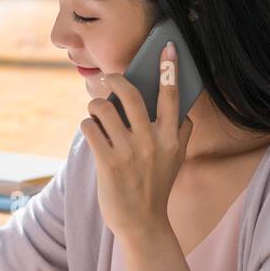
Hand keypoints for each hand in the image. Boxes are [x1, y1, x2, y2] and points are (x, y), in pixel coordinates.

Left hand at [79, 41, 193, 240]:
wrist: (142, 223)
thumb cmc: (155, 187)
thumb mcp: (176, 160)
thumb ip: (180, 132)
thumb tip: (181, 107)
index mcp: (172, 138)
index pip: (172, 95)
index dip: (169, 68)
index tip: (168, 47)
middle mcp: (152, 141)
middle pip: (130, 94)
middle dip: (114, 79)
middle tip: (108, 78)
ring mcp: (128, 152)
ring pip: (103, 108)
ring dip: (95, 105)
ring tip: (97, 111)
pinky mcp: (107, 162)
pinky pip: (90, 127)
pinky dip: (88, 125)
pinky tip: (92, 130)